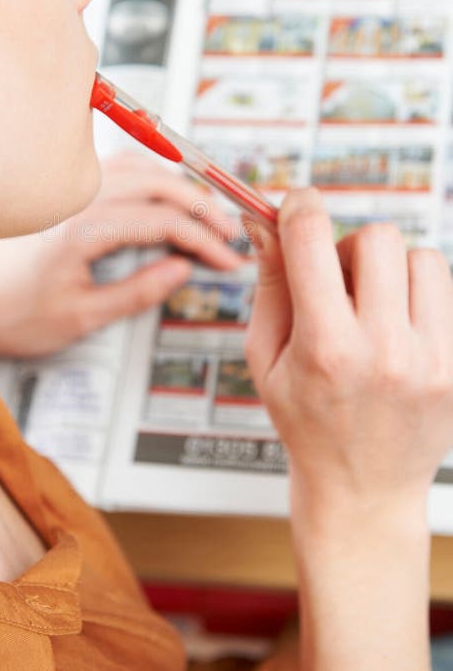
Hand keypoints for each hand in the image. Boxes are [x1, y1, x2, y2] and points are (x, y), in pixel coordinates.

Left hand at [0, 152, 243, 356]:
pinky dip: (158, 176)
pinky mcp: (72, 192)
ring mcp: (76, 191)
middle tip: (233, 235)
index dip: (205, 240)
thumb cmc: (13, 312)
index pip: (164, 222)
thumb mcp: (79, 318)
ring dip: (185, 189)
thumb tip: (181, 271)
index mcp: (85, 231)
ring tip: (212, 215)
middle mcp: (82, 201)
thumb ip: (135, 293)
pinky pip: (125, 168)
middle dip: (205, 209)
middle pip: (162, 186)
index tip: (228, 259)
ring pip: (146, 170)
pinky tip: (171, 193)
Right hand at [244, 187, 452, 515]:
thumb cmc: (305, 423)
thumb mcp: (266, 356)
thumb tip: (263, 220)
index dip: (300, 208)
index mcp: (325, 348)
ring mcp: (431, 360)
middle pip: (377, 238)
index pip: (313, 238)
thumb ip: (268, 283)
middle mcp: (384, 351)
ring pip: (422, 258)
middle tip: (339, 281)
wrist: (362, 490)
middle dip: (350, 248)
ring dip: (392, 271)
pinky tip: (400, 327)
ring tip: (375, 308)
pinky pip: (447, 290)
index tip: (297, 207)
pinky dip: (420, 295)